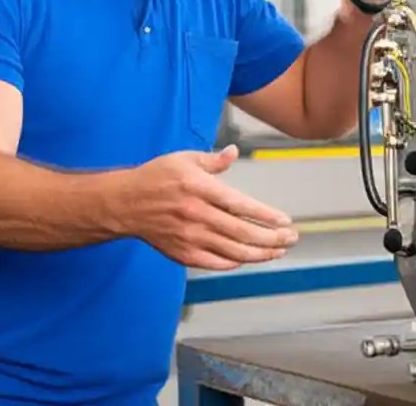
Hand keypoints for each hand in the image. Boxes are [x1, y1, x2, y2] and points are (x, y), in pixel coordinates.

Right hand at [116, 145, 298, 270]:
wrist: (124, 204)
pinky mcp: (183, 254)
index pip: (240, 206)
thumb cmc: (155, 178)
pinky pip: (215, 263)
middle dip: (272, 239)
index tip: (284, 221)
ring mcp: (190, 238)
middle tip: (290, 239)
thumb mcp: (184, 159)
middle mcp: (196, 215)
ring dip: (260, 254)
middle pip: (242, 233)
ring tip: (278, 251)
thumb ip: (212, 161)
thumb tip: (233, 152)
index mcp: (199, 189)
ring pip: (233, 252)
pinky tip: (248, 258)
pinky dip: (235, 262)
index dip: (266, 216)